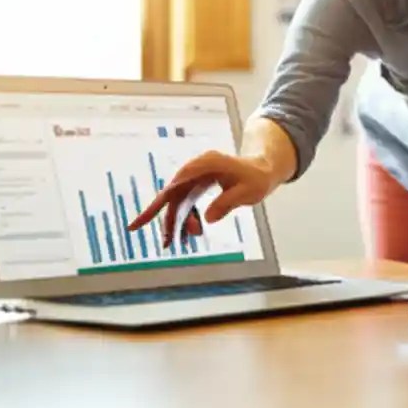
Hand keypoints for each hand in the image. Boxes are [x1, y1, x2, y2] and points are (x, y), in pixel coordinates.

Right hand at [126, 150, 275, 247]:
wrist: (262, 170)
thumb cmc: (257, 179)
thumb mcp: (248, 192)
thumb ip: (228, 203)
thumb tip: (208, 218)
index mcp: (206, 165)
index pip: (178, 184)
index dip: (160, 202)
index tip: (145, 218)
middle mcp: (197, 169)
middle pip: (174, 194)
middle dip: (168, 219)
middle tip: (166, 242)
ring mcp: (196, 176)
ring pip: (179, 201)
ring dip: (177, 221)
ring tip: (178, 242)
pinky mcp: (198, 185)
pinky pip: (186, 202)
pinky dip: (185, 217)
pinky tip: (188, 232)